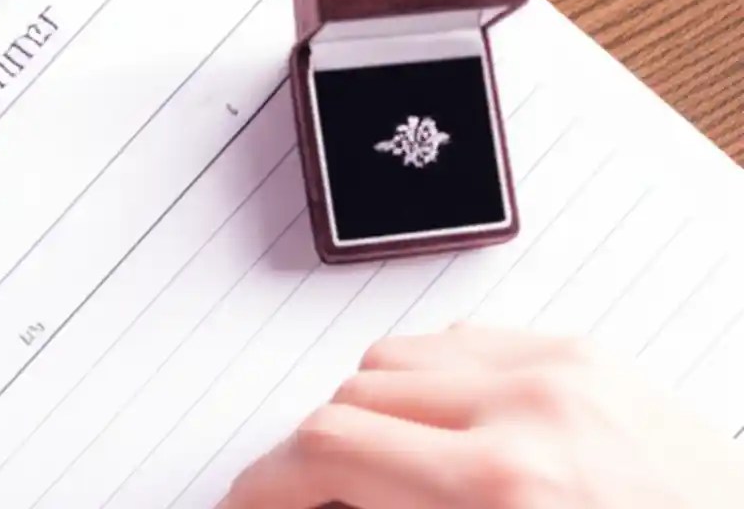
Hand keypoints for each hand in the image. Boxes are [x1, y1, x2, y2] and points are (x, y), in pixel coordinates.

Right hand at [218, 323, 743, 508]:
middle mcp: (529, 409)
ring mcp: (562, 369)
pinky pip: (458, 341)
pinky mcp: (586, 352)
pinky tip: (445, 431)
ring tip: (392, 470)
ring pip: (392, 358)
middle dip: (318, 457)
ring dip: (371, 414)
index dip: (265, 481)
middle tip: (324, 501)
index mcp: (502, 490)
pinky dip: (428, 383)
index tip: (247, 503)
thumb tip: (318, 502)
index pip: (328, 448)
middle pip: (349, 397)